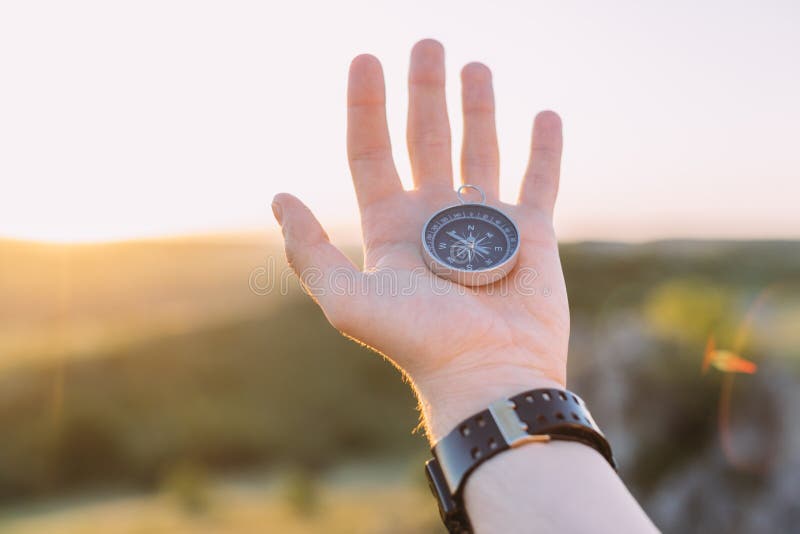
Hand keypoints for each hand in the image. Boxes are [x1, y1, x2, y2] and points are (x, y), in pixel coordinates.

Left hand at [273, 39, 567, 440]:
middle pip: (426, 139)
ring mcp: (484, 222)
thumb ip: (310, 252)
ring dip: (477, 107)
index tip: (366, 58)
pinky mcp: (531, 233)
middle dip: (424, 91)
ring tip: (474, 66)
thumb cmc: (419, 343)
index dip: (365, 106)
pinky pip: (540, 179)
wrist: (488, 375)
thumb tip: (280, 198)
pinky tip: (544, 115)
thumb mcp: (348, 300)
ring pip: (480, 149)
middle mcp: (434, 217)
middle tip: (426, 43)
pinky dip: (544, 148)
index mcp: (390, 227)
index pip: (372, 152)